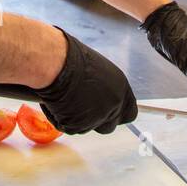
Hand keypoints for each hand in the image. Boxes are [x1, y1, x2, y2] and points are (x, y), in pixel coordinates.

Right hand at [0, 28, 137, 134]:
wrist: (56, 63)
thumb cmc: (71, 58)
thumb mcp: (98, 71)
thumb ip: (105, 88)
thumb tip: (98, 96)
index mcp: (121, 89)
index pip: (130, 112)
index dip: (116, 113)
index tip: (107, 111)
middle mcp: (113, 105)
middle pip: (110, 126)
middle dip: (97, 121)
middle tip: (82, 108)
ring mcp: (97, 118)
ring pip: (87, 127)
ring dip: (76, 118)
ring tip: (64, 97)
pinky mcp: (78, 126)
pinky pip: (68, 127)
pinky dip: (60, 117)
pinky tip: (56, 101)